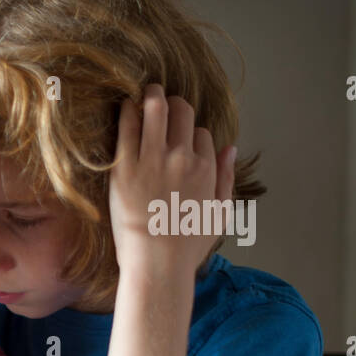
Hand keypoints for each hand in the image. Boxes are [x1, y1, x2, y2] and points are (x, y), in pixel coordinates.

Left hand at [108, 84, 236, 282]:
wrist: (155, 264)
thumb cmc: (186, 246)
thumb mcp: (219, 214)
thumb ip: (226, 177)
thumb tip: (230, 147)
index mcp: (206, 168)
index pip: (203, 134)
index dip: (192, 135)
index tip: (181, 139)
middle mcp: (183, 158)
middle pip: (183, 113)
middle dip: (176, 104)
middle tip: (163, 101)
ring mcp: (153, 160)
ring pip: (157, 109)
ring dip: (152, 95)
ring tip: (146, 91)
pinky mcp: (125, 167)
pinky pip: (128, 127)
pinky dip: (129, 111)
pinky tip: (126, 106)